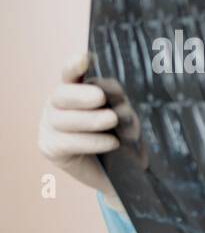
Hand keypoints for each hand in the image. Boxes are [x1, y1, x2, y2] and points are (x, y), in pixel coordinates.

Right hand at [37, 53, 128, 203]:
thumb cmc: (125, 141)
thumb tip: (114, 96)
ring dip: (90, 119)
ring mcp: (49, 127)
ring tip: (112, 120)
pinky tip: (112, 143)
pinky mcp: (51, 149)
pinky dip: (92, 141)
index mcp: (74, 91)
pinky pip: (67, 142)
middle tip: (100, 98)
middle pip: (61, 95)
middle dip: (80, 95)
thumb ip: (117, 103)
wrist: (123, 175)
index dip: (74, 65)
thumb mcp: (126, 118)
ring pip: (63, 119)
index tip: (85, 58)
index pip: (70, 74)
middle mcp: (57, 106)